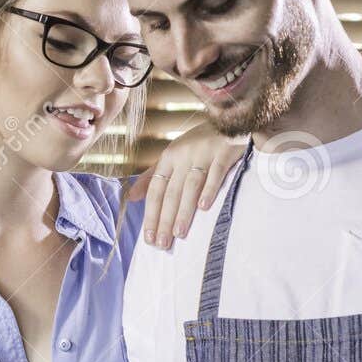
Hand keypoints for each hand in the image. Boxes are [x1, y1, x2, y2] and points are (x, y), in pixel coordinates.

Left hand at [126, 120, 245, 247]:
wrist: (230, 117)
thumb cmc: (199, 143)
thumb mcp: (173, 155)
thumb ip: (152, 176)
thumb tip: (131, 197)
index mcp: (169, 158)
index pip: (155, 190)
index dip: (151, 214)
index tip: (148, 237)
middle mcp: (183, 155)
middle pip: (171, 192)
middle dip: (165, 219)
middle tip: (161, 244)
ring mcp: (204, 153)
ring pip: (190, 186)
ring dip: (184, 211)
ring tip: (179, 234)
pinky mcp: (224, 151)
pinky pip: (216, 172)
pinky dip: (210, 189)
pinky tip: (204, 207)